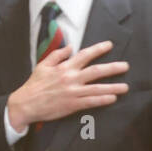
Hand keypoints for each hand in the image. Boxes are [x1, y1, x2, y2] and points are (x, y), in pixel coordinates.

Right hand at [7, 40, 128, 130]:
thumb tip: (69, 46)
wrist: (25, 104)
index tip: (109, 45)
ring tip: (125, 86)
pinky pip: (91, 102)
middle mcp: (70, 78)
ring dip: (113, 87)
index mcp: (64, 67)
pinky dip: (102, 100)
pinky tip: (113, 98)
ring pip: (97, 88)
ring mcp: (72, 92)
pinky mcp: (72, 105)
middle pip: (96, 71)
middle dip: (113, 68)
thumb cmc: (33, 85)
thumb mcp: (42, 65)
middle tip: (125, 66)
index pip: (84, 55)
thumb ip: (56, 55)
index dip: (98, 49)